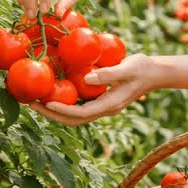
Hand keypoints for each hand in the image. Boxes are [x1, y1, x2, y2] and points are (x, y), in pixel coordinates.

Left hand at [28, 53, 161, 125]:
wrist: (156, 72)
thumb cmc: (143, 67)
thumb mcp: (127, 67)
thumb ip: (108, 74)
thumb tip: (86, 78)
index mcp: (110, 104)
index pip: (81, 113)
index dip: (62, 110)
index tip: (45, 102)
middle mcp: (104, 109)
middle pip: (73, 119)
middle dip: (51, 114)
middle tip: (31, 103)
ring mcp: (103, 106)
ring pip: (75, 115)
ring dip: (55, 110)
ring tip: (37, 100)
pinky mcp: (101, 100)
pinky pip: (79, 106)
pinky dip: (65, 102)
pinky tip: (54, 92)